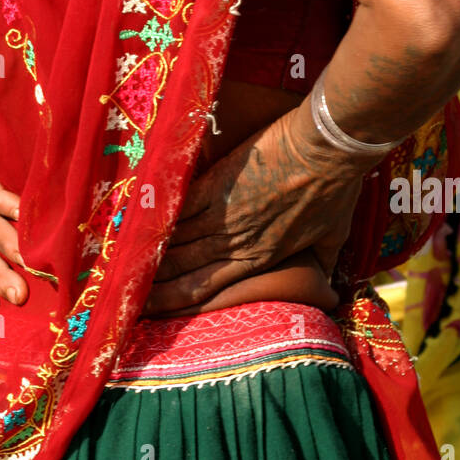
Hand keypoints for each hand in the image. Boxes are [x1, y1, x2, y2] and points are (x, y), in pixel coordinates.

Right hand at [144, 99, 368, 314]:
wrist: (325, 150)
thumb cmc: (335, 190)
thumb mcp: (333, 236)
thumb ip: (322, 262)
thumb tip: (328, 286)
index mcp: (261, 258)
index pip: (210, 288)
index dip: (177, 301)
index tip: (153, 310)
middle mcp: (235, 243)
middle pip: (184, 269)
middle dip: (154, 284)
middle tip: (127, 293)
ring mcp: (223, 214)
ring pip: (177, 242)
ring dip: (149, 255)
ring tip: (124, 264)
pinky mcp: (215, 185)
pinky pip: (179, 208)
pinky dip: (157, 218)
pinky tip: (136, 226)